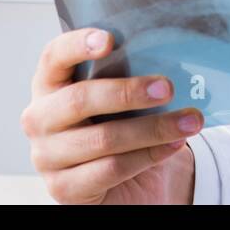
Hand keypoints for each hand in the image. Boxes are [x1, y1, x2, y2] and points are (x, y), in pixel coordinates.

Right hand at [21, 28, 200, 204]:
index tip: (110, 40)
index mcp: (49, 84)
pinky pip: (111, 169)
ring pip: (103, 138)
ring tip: (189, 121)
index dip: (77, 45)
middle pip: (79, 99)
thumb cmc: (122, 124)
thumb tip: (171, 56)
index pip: (54, 57)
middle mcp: (39, 118)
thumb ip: (129, 75)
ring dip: (153, 128)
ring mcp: (47, 156)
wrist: (125, 180)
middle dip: (128, 92)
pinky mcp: (64, 189)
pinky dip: (149, 155)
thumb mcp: (121, 97)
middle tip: (168, 88)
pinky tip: (174, 145)